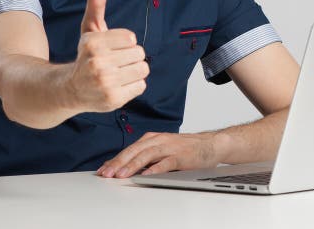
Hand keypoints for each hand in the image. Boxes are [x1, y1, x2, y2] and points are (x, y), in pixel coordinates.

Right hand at [69, 0, 148, 112]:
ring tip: (119, 73)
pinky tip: (119, 86)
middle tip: (116, 62)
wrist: (72, 89)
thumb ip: (96, 4)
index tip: (112, 48)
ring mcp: (106, 82)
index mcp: (93, 43)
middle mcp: (98, 63)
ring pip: (143, 69)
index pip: (132, 38)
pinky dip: (133, 86)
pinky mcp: (114, 99)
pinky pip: (141, 85)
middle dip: (131, 57)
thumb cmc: (86, 56)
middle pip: (140, 53)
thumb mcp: (90, 29)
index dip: (125, 42)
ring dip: (134, 71)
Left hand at [96, 131, 224, 177]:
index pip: (129, 149)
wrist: (210, 144)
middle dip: (118, 163)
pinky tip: (147, 175)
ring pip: (147, 155)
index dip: (115, 159)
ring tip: (121, 175)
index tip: (102, 169)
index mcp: (152, 138)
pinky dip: (155, 168)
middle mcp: (159, 140)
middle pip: (134, 151)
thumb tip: (127, 169)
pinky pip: (166, 162)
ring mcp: (170, 147)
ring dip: (132, 165)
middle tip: (106, 173)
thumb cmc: (185, 148)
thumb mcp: (162, 149)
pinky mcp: (181, 156)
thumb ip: (146, 157)